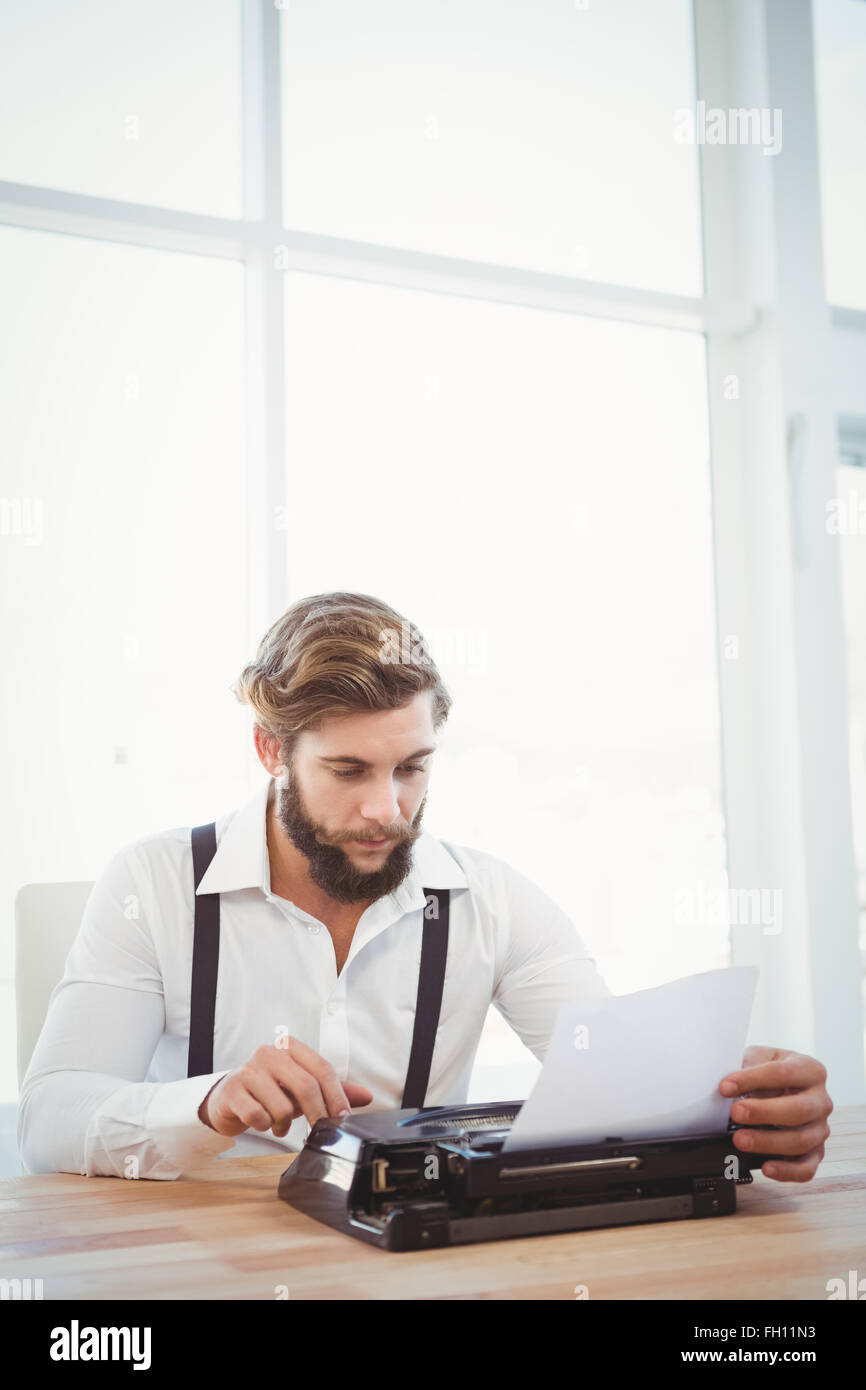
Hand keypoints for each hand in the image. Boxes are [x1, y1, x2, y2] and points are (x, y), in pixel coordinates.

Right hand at [198, 1037, 373, 1136]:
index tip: (343, 1118)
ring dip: (284, 1123)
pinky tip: (263, 1123)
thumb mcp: (301, 1089)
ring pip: (281, 1106)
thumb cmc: (269, 1091)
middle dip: (317, 1114)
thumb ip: (332, 1090)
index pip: (322, 1068)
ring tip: (278, 1123)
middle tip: (319, 1130)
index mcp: (290, 1048)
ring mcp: (248, 1070)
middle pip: (306, 1086)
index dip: (336, 1096)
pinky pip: (258, 1116)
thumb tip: (366, 1096)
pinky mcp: (232, 1090)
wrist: (229, 1099)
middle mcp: (269, 1053)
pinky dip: (265, 1126)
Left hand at [719, 1044, 832, 1182]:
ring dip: (767, 1142)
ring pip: (801, 1141)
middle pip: (800, 1110)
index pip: (784, 1073)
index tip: (726, 1086)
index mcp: (810, 1071)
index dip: (752, 1079)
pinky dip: (786, 1171)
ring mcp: (819, 1129)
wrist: (776, 1086)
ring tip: (740, 1140)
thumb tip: (726, 1083)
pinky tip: (765, 1167)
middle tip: (736, 1113)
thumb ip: (745, 1066)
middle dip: (764, 1113)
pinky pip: (806, 1168)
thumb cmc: (768, 1072)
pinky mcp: (814, 1153)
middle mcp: (820, 1101)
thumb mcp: (757, 1058)